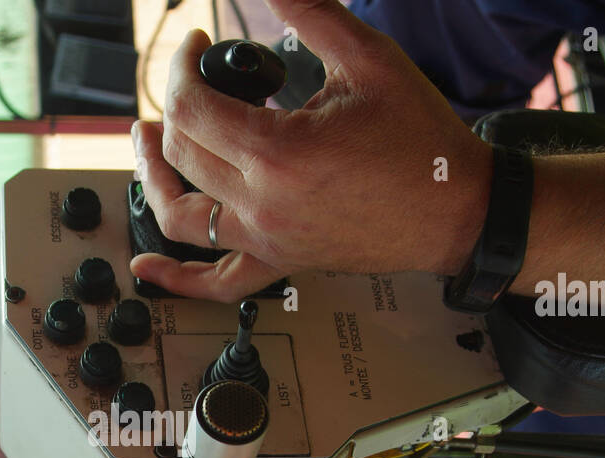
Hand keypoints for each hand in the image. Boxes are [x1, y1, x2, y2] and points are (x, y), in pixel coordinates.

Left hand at [130, 0, 493, 301]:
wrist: (457, 210)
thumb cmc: (422, 143)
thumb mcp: (370, 59)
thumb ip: (313, 12)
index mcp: (279, 154)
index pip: (191, 109)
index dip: (181, 68)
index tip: (194, 48)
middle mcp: (264, 205)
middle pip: (181, 155)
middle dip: (170, 108)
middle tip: (184, 82)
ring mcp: (268, 240)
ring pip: (181, 216)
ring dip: (153, 179)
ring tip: (148, 146)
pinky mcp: (281, 262)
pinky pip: (217, 282)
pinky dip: (177, 277)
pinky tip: (146, 266)